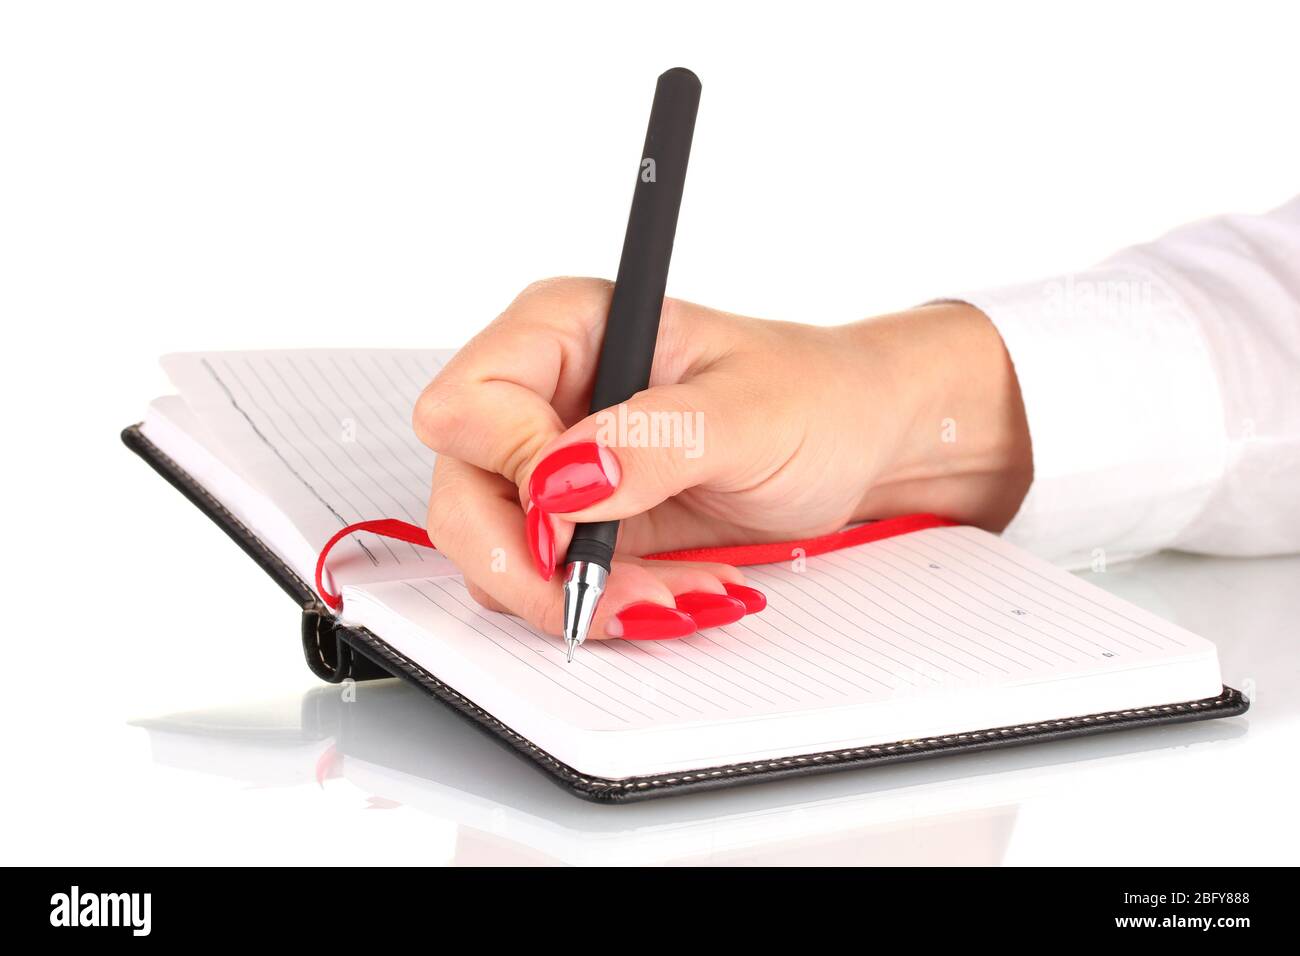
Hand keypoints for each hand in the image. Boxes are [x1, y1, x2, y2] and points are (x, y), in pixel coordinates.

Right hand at [413, 278, 1030, 638]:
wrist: (855, 441)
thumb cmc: (815, 396)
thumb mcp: (749, 414)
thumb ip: (652, 442)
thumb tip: (560, 482)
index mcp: (566, 329)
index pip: (466, 405)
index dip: (512, 468)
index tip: (579, 509)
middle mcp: (546, 394)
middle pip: (461, 493)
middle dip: (533, 564)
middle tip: (613, 596)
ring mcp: (556, 462)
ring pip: (496, 551)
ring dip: (575, 595)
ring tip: (670, 593)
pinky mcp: (579, 521)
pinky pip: (545, 580)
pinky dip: (598, 605)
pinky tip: (665, 591)